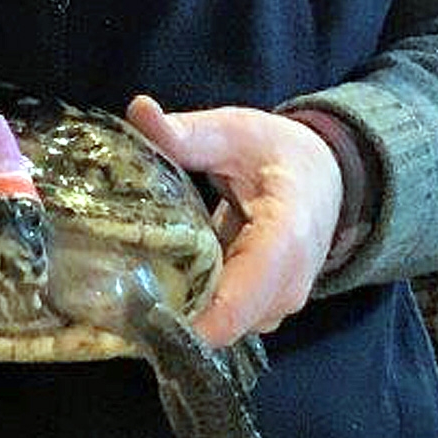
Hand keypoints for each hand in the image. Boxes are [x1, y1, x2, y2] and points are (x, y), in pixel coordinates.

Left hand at [127, 96, 342, 347]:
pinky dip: (191, 308)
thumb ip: (186, 132)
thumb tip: (139, 108)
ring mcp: (278, 305)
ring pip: (219, 329)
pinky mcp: (264, 311)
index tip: (128, 309)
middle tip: (111, 290)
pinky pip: (222, 322)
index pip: (233, 308)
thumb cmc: (276, 152)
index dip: (181, 322)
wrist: (326, 176)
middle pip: (220, 325)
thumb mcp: (232, 132)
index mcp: (284, 242)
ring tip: (130, 284)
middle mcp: (287, 287)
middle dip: (168, 315)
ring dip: (178, 312)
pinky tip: (158, 281)